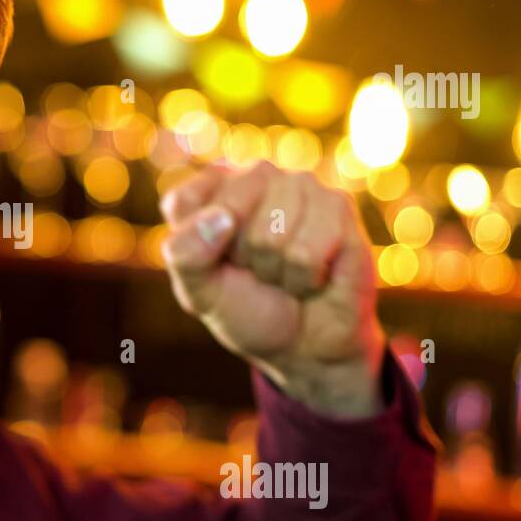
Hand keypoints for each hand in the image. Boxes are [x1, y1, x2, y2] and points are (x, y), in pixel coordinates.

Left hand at [159, 160, 385, 418]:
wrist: (306, 344)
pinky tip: (314, 275)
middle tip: (257, 270)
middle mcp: (256, 176)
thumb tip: (221, 217)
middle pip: (231, 209)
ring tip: (285, 272)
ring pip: (272, 232)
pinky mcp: (337, 205)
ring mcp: (300, 185)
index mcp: (211, 189)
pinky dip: (305, 278)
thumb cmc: (248, 310)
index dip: (196, 248)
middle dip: (242, 257)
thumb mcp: (198, 292)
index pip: (183, 201)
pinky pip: (307, 250)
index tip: (217, 264)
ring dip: (276, 270)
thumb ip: (185, 254)